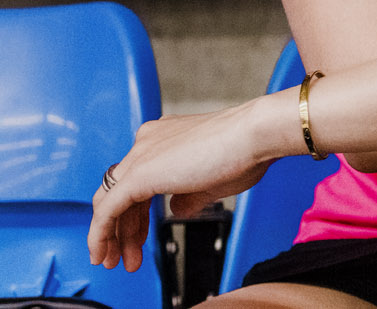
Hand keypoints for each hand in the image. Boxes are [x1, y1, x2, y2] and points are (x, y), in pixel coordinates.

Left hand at [87, 96, 289, 272]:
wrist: (256, 133)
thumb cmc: (247, 149)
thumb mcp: (213, 180)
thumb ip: (188, 195)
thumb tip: (177, 208)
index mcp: (165, 137)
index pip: (136, 181)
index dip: (134, 214)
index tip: (137, 236)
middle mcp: (148, 141)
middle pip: (118, 192)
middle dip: (121, 229)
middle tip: (124, 254)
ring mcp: (142, 154)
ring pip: (109, 202)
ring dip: (112, 236)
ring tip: (118, 261)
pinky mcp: (139, 173)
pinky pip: (108, 209)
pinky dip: (101, 233)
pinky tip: (103, 250)